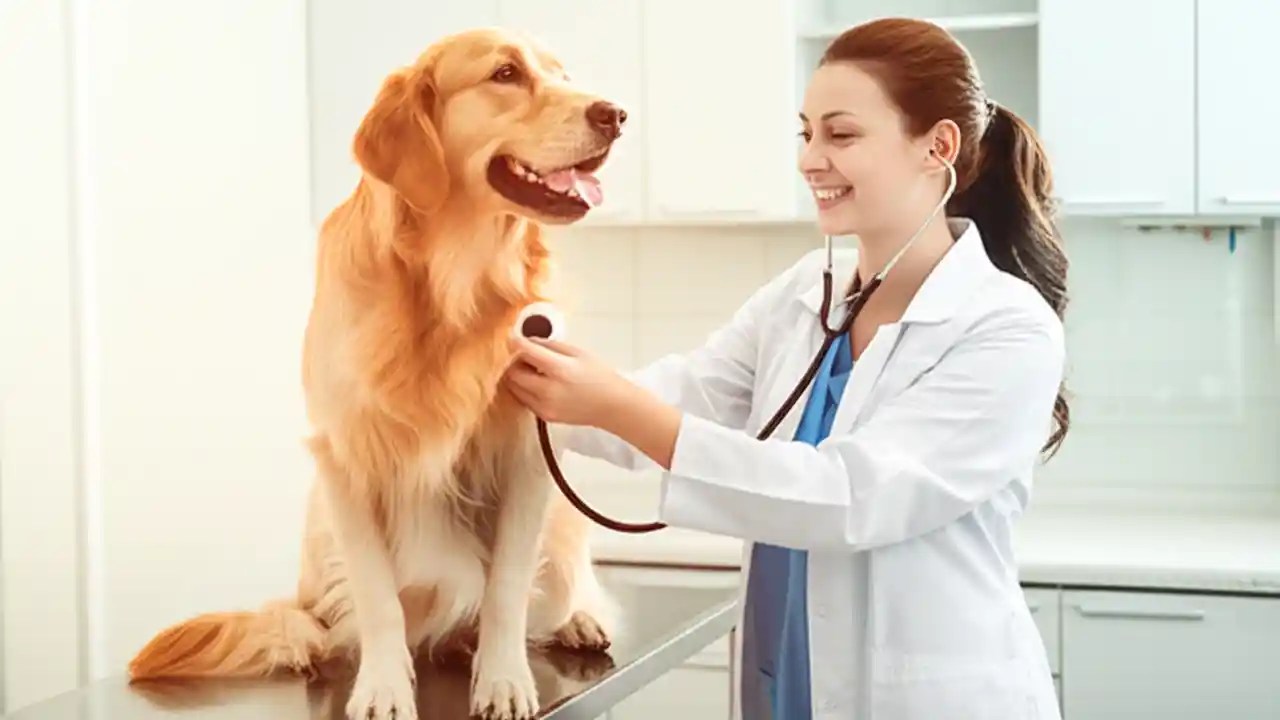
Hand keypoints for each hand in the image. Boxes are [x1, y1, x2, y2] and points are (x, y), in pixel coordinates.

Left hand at [503, 337, 628, 427]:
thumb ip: (551, 345)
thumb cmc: (600, 377)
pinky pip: (523, 399)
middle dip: (515, 361)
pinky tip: (540, 383)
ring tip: (533, 370)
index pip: (526, 352)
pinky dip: (525, 389)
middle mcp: (548, 390)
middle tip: (525, 355)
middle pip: (513, 372)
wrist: (612, 407)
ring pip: (514, 387)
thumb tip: (529, 341)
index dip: (515, 342)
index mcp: (560, 369)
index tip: (512, 337)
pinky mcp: (544, 416)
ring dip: (518, 375)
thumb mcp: (579, 352)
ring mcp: (545, 406)